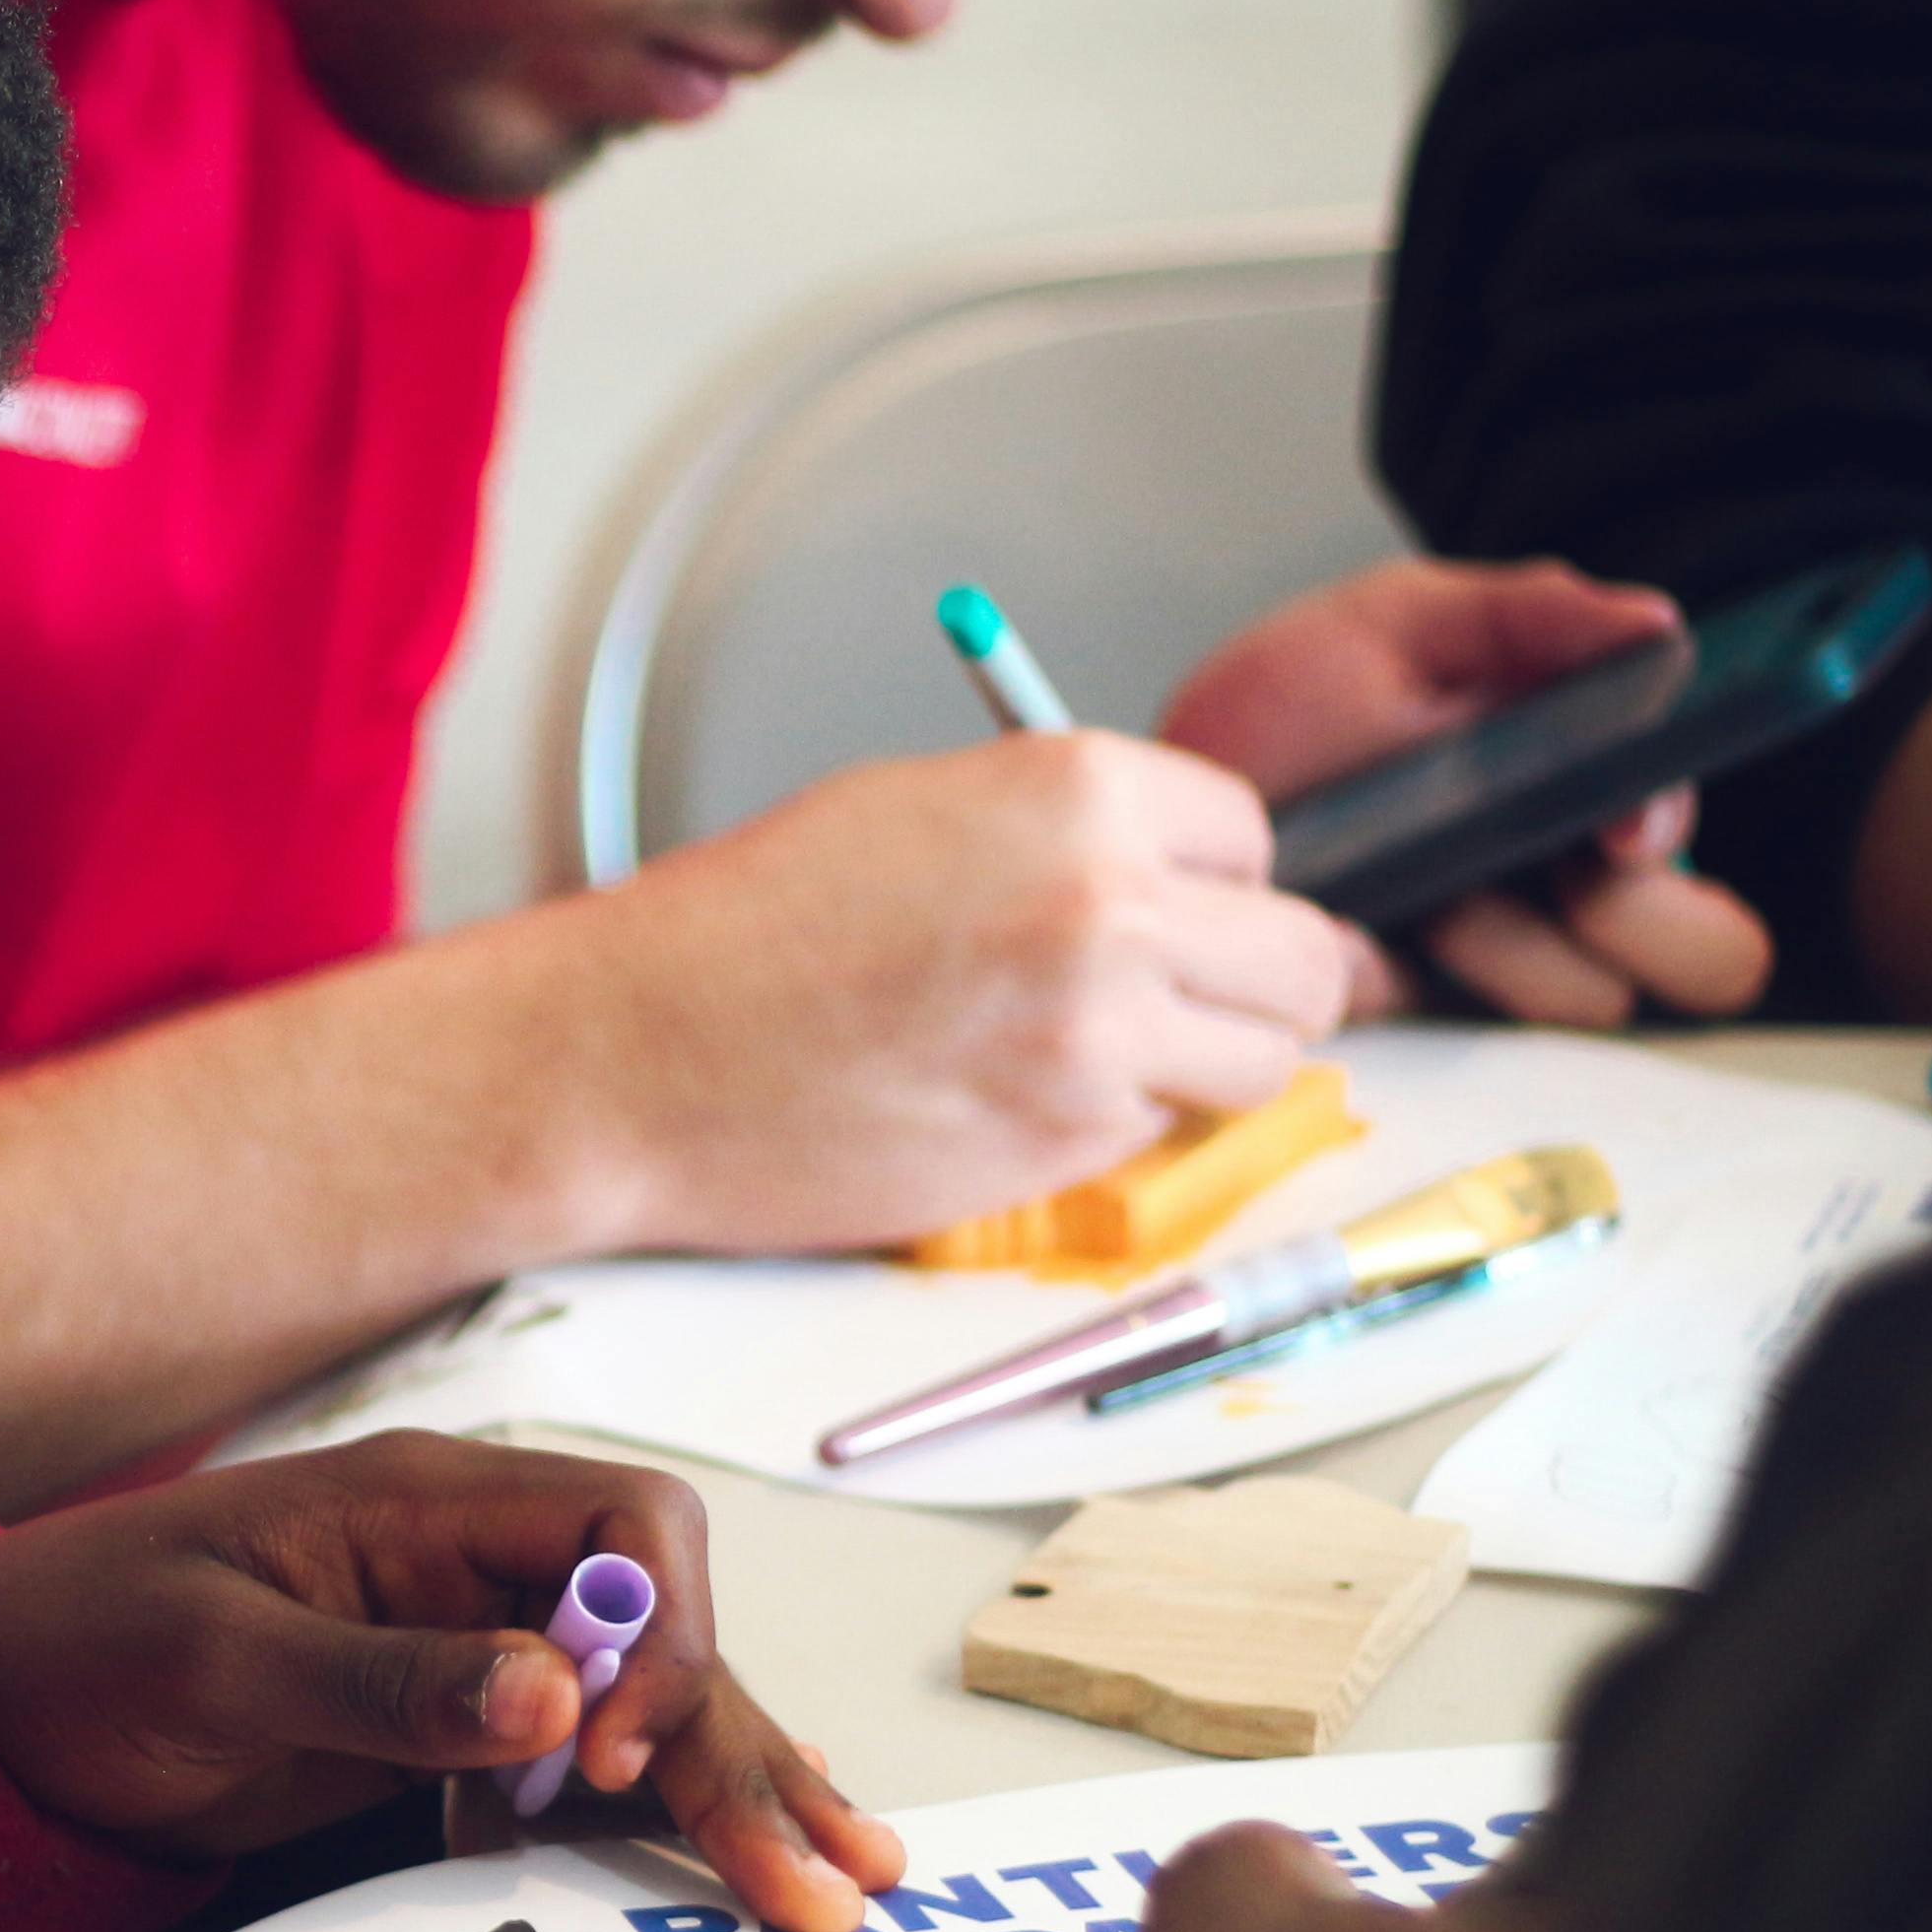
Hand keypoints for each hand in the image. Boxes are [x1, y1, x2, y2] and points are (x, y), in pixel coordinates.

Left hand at [0, 1432, 902, 1931]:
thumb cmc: (76, 1644)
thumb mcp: (214, 1659)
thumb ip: (381, 1681)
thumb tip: (556, 1694)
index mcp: (426, 1501)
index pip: (626, 1526)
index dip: (655, 1636)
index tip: (604, 1759)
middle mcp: (472, 1562)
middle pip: (661, 1633)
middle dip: (742, 1749)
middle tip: (826, 1880)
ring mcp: (466, 1647)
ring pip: (640, 1707)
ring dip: (732, 1792)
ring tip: (839, 1885)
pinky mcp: (442, 1731)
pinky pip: (577, 1763)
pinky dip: (654, 1817)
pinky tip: (729, 1868)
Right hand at [556, 726, 1363, 1253]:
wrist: (628, 1055)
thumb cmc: (738, 934)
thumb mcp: (912, 810)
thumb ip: (1060, 830)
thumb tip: (1172, 873)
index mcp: (1075, 790)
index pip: (1249, 836)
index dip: (1210, 884)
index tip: (1172, 912)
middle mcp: (1112, 901)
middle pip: (1302, 958)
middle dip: (1251, 986)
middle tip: (1181, 1005)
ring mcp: (1100, 1031)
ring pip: (1264, 1060)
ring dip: (1204, 1068)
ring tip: (1094, 1060)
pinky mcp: (1067, 1141)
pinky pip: (1160, 1134)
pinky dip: (1110, 1128)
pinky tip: (1008, 1101)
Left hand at [1160, 557, 1776, 1025]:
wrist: (1168, 780)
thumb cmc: (1296, 698)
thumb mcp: (1404, 625)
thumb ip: (1529, 615)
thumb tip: (1654, 624)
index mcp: (1586, 785)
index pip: (1696, 841)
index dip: (1682, 843)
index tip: (1622, 830)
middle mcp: (1560, 880)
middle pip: (1704, 956)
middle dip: (1639, 919)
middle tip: (1558, 872)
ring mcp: (1490, 954)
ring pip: (1583, 998)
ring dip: (1510, 941)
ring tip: (1426, 887)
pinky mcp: (1402, 1002)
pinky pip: (1433, 1018)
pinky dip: (1387, 968)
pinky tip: (1345, 925)